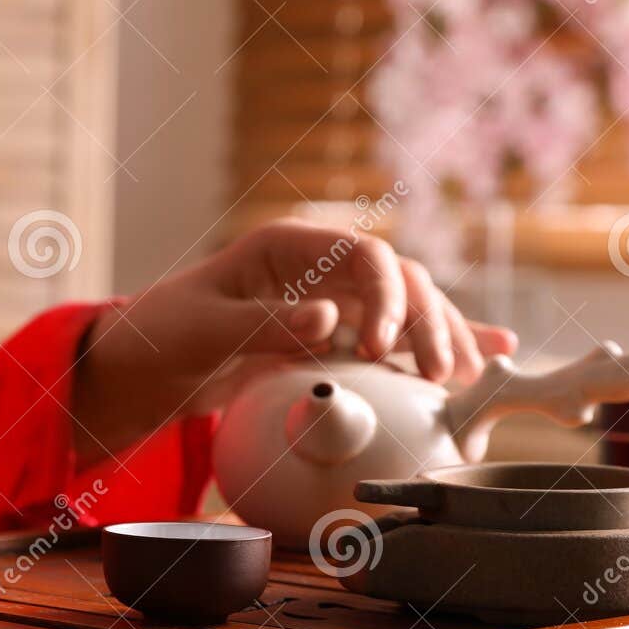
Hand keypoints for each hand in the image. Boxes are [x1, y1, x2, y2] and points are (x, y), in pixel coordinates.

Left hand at [70, 219, 517, 467]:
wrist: (141, 368)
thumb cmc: (162, 336)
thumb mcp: (203, 331)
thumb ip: (263, 324)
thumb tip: (332, 318)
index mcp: (286, 248)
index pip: (362, 255)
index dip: (386, 296)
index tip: (382, 347)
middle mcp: (317, 267)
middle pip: (397, 280)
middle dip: (427, 321)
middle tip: (442, 375)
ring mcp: (329, 300)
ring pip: (404, 308)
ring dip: (439, 337)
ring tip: (465, 380)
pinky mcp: (331, 338)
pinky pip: (390, 338)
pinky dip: (432, 345)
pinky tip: (486, 355)